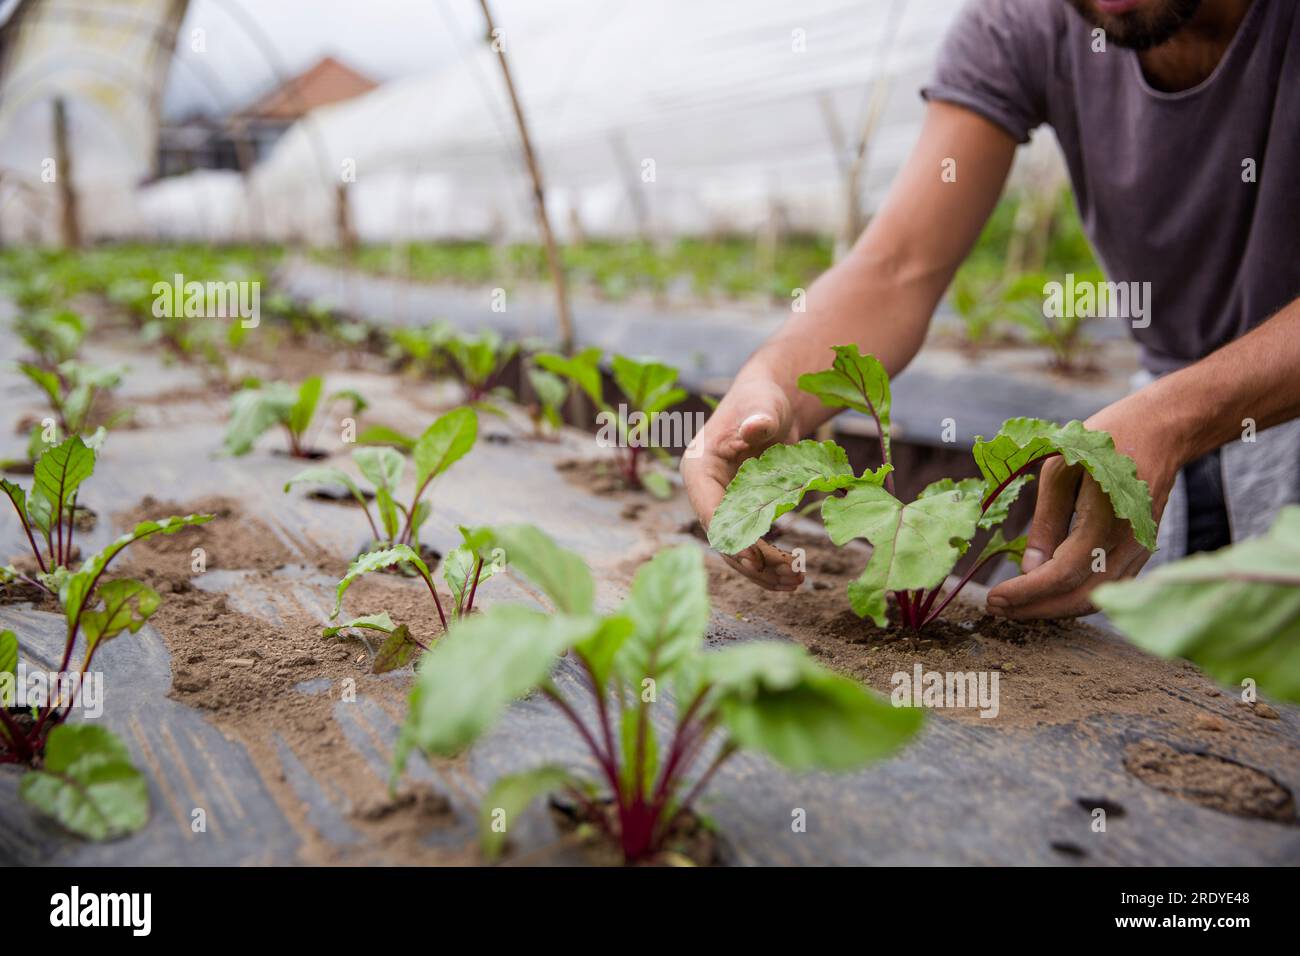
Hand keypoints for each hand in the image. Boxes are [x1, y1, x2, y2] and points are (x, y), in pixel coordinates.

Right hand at [682, 378, 803, 590]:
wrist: (770, 405)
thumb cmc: (762, 401)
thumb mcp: (761, 407)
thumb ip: (757, 420)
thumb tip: (755, 428)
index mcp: (699, 470)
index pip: (710, 511)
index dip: (732, 538)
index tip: (755, 559)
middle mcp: (704, 493)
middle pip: (724, 538)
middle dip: (754, 563)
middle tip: (789, 578)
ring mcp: (721, 506)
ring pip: (737, 548)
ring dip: (764, 571)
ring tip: (797, 583)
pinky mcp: (741, 514)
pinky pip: (752, 544)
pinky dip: (771, 561)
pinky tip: (794, 575)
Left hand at [985, 399, 1179, 619]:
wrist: (1160, 431)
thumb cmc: (1104, 441)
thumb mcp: (1060, 469)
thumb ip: (1046, 522)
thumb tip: (1028, 569)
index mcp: (1105, 519)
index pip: (1061, 574)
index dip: (1026, 592)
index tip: (994, 598)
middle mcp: (1128, 543)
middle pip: (1079, 597)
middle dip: (1034, 608)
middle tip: (995, 608)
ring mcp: (1139, 551)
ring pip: (1094, 598)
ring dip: (1052, 608)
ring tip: (1013, 605)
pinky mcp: (1141, 553)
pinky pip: (1106, 588)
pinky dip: (1073, 597)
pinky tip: (1044, 595)